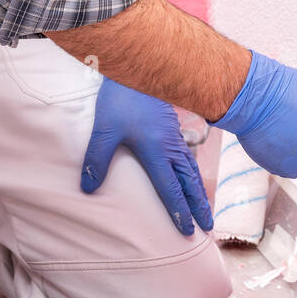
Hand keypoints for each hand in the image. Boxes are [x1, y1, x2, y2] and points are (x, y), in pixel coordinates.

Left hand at [81, 78, 213, 235]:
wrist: (138, 66)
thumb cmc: (120, 98)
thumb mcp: (104, 130)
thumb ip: (96, 161)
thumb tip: (88, 188)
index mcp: (156, 151)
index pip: (171, 189)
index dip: (179, 211)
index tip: (187, 231)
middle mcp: (170, 147)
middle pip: (190, 183)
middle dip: (199, 207)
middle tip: (209, 228)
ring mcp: (174, 137)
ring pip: (192, 170)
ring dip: (199, 192)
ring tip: (206, 209)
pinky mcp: (172, 129)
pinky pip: (188, 158)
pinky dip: (194, 174)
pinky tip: (192, 178)